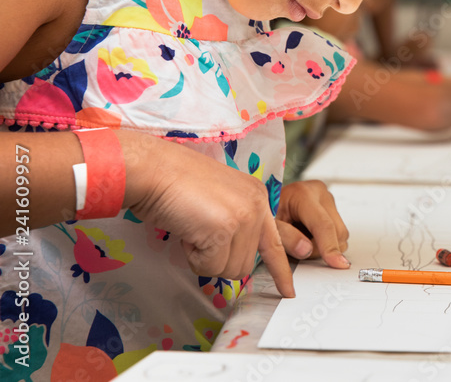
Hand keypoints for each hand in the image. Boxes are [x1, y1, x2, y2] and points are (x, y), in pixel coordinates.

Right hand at [121, 131, 294, 296]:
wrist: (153, 169)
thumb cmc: (174, 183)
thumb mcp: (219, 200)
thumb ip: (235, 224)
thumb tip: (234, 258)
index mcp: (257, 196)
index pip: (275, 242)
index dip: (281, 270)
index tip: (288, 290)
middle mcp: (257, 205)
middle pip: (246, 264)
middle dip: (216, 259)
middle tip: (198, 234)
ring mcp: (243, 217)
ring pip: (230, 269)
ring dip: (204, 259)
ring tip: (192, 229)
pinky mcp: (225, 229)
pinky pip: (210, 267)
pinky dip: (192, 257)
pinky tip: (187, 232)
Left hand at [275, 180, 349, 269]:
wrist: (267, 202)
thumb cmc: (266, 212)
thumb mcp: (267, 226)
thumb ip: (285, 237)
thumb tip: (306, 251)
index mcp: (303, 194)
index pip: (323, 224)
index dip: (329, 246)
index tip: (338, 264)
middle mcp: (320, 194)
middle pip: (337, 231)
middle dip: (320, 250)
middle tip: (297, 251)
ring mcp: (328, 200)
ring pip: (341, 235)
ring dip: (323, 247)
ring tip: (301, 241)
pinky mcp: (332, 208)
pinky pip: (338, 234)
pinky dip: (325, 243)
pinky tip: (308, 237)